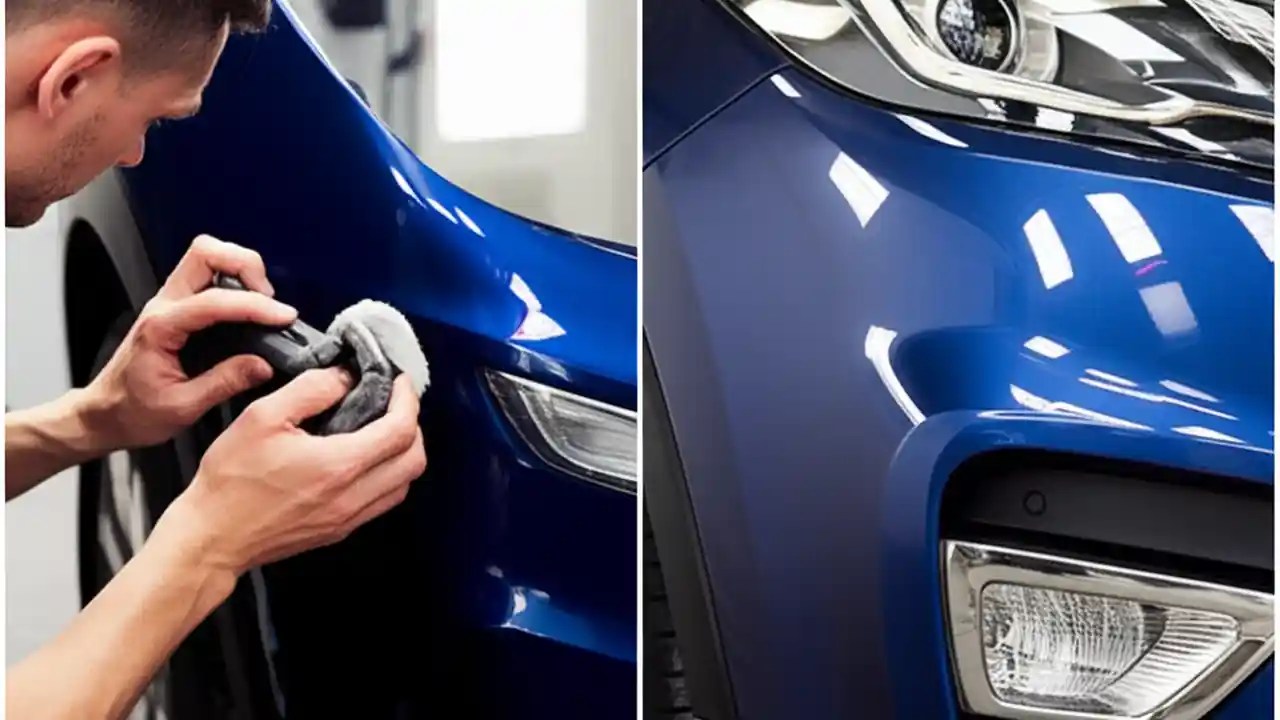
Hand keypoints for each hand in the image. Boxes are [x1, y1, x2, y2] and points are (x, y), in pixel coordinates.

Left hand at [81, 235, 296, 449]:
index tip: (283, 317)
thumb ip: (224, 383)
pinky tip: (249, 309)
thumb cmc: (132, 411)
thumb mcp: (182, 407)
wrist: (104, 415)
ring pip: (206, 257)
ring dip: (240, 269)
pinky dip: (234, 282)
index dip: (255, 306)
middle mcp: (164, 306)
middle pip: (205, 253)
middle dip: (244, 265)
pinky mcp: (178, 310)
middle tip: (267, 296)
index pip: (215, 301)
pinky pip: (207, 277)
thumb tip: (263, 365)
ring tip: (262, 301)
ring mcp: (170, 304)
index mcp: (161, 327)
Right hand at [153, 368, 426, 576]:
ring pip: (403, 484)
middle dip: (413, 426)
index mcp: (338, 466)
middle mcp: (352, 496)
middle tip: (394, 404)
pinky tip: (363, 459)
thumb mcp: (262, 417)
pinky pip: (382, 501)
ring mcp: (348, 518)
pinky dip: (387, 476)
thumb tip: (344, 377)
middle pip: (414, 460)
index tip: (398, 382)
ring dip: (403, 454)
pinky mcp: (339, 530)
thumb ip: (310, 390)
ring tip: (382, 428)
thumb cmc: (230, 480)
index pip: (401, 430)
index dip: (408, 400)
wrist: (211, 538)